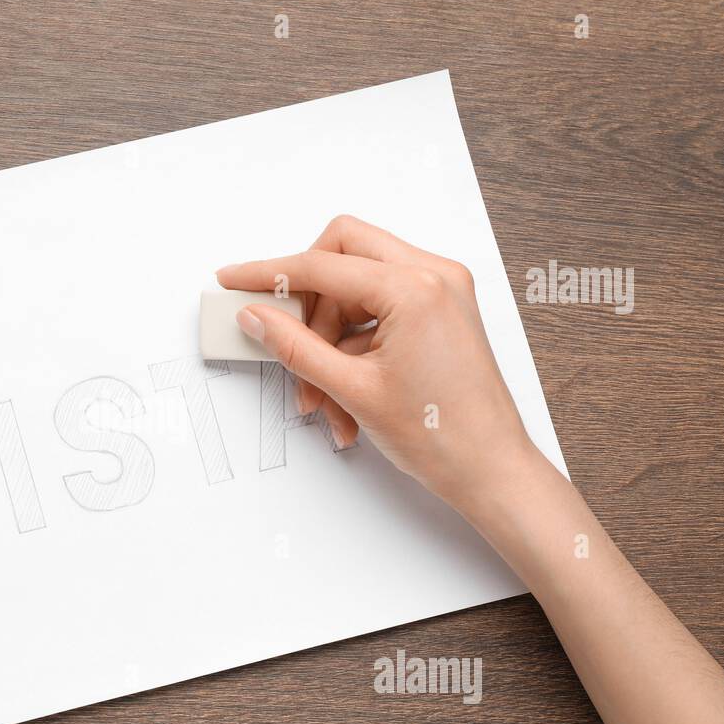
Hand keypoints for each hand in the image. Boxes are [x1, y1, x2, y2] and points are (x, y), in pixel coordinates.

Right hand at [218, 214, 533, 506]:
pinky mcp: (441, 311)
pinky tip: (344, 395)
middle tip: (284, 338)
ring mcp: (441, 291)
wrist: (490, 469)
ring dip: (328, 339)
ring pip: (357, 287)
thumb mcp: (352, 389)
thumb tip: (255, 317)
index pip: (321, 265)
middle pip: (342, 253)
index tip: (233, 279)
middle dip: (307, 300)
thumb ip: (294, 347)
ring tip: (320, 398)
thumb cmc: (443, 436)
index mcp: (415, 287)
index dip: (268, 274)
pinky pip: (379, 309)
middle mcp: (434, 276)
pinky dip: (353, 347)